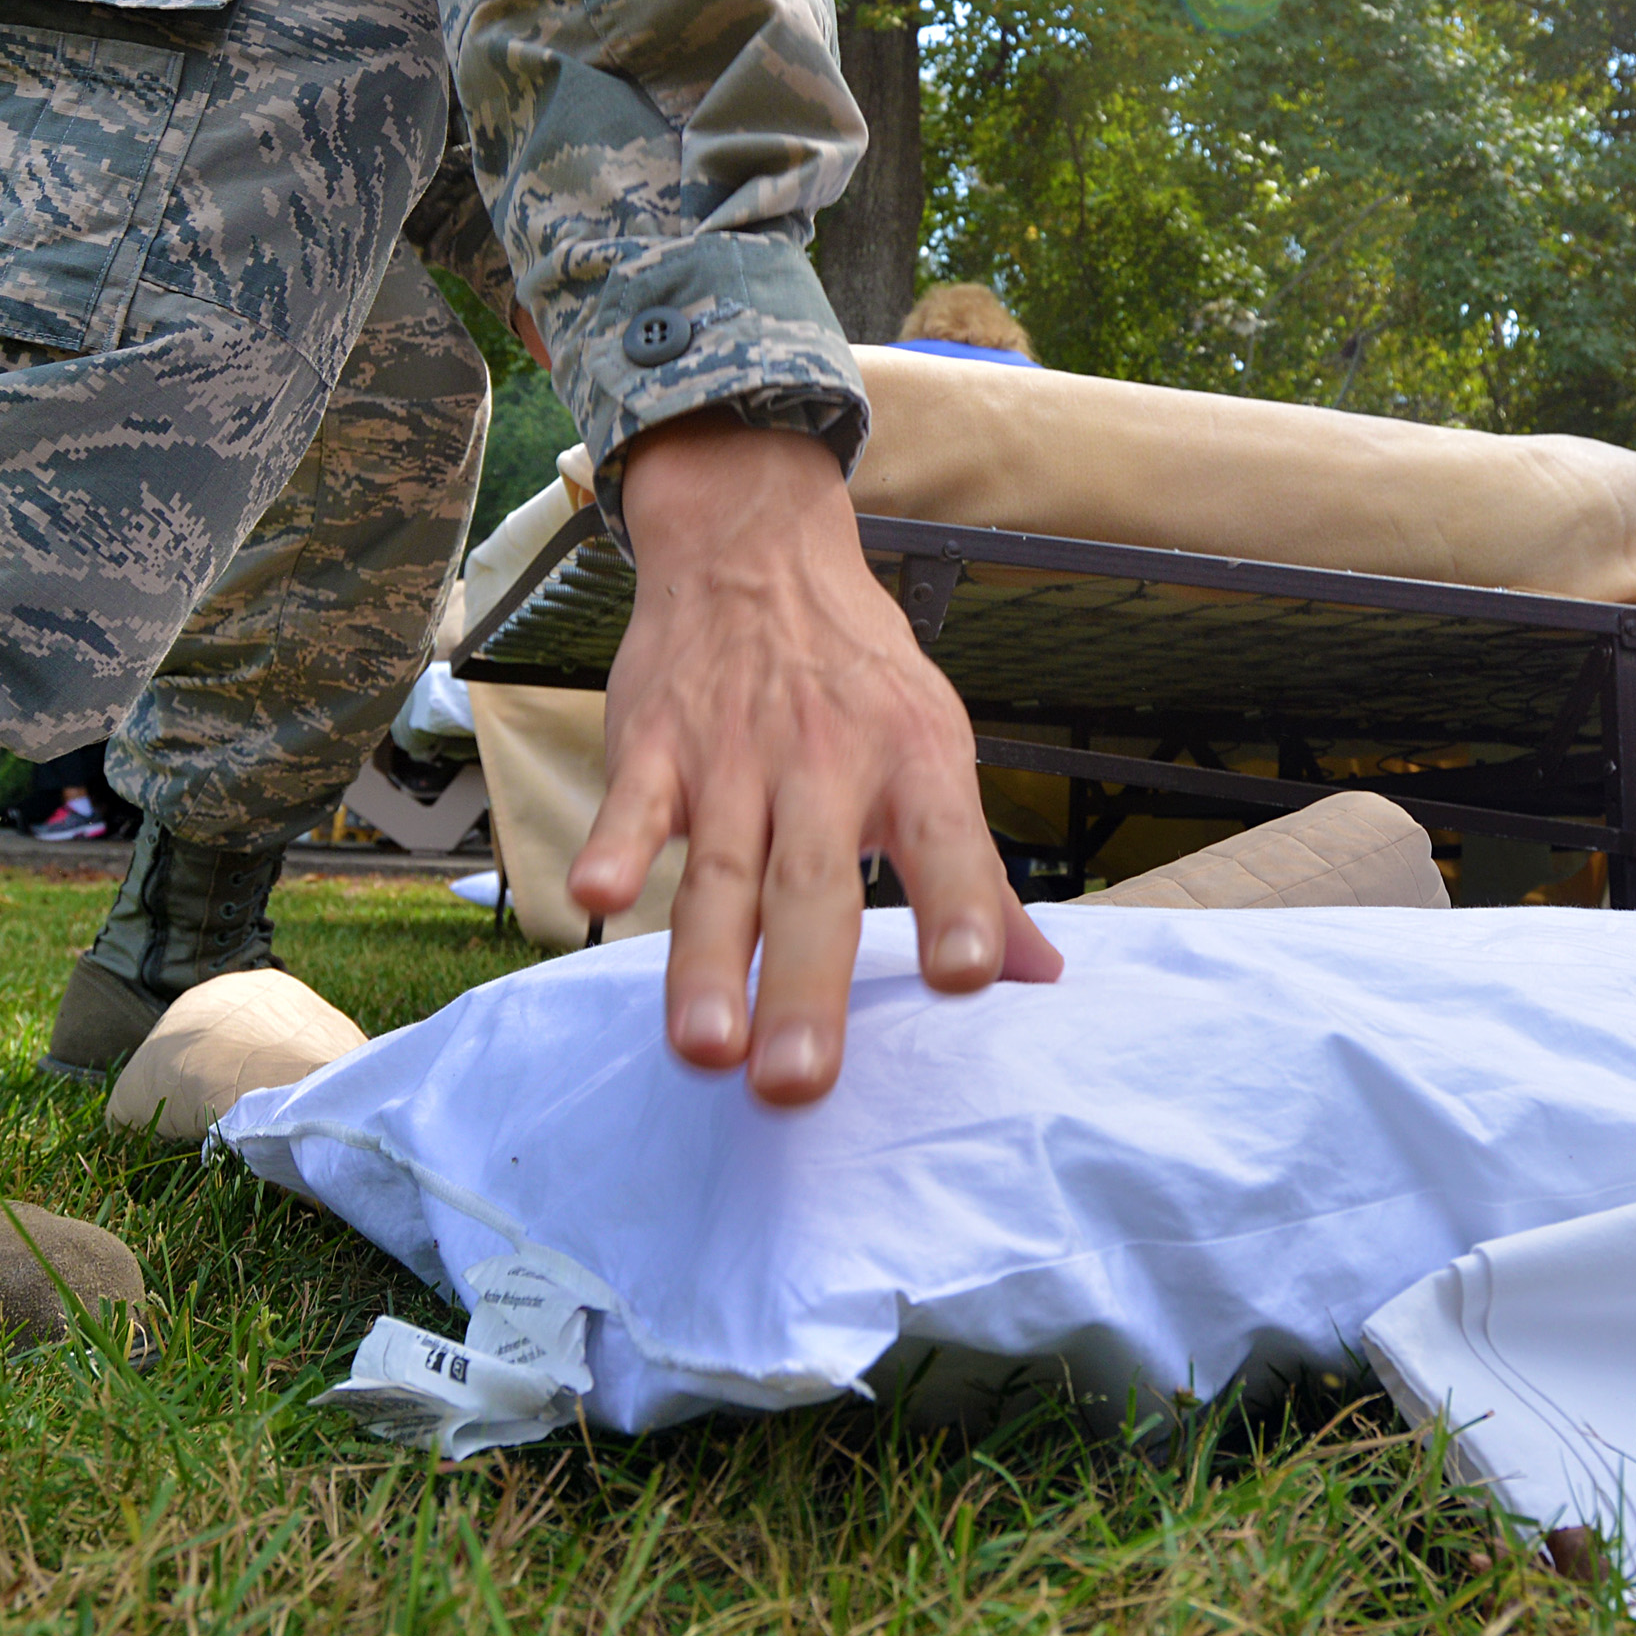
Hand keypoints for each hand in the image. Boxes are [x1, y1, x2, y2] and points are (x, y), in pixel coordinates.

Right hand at [578, 412, 1063, 1105]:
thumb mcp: (935, 748)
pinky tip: (595, 899)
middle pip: (814, 888)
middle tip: (797, 1084)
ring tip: (705, 1048)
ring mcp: (733, 756)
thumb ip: (973, 870)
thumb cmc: (857, 677)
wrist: (756, 551)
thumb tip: (1040, 975)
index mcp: (911, 763)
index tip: (968, 977)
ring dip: (707, 962)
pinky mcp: (655, 745)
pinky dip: (611, 846)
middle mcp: (825, 764)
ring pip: (719, 871)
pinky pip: (631, 803)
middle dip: (805, 989)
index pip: (946, 840)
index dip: (961, 905)